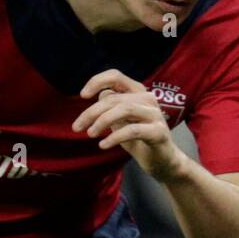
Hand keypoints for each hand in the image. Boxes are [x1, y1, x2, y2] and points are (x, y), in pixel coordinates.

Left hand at [72, 70, 187, 181]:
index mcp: (138, 92)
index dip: (97, 81)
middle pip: (114, 98)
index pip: (116, 76)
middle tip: (77, 127)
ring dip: (102, 121)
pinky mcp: (158, 132)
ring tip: (90, 133)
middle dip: (91, 112)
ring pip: (124, 110)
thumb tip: (99, 95)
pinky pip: (133, 130)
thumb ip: (110, 107)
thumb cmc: (138, 139)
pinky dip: (115, 137)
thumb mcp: (120, 121)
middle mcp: (148, 99)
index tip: (82, 95)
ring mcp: (155, 115)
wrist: (161, 161)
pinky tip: (103, 145)